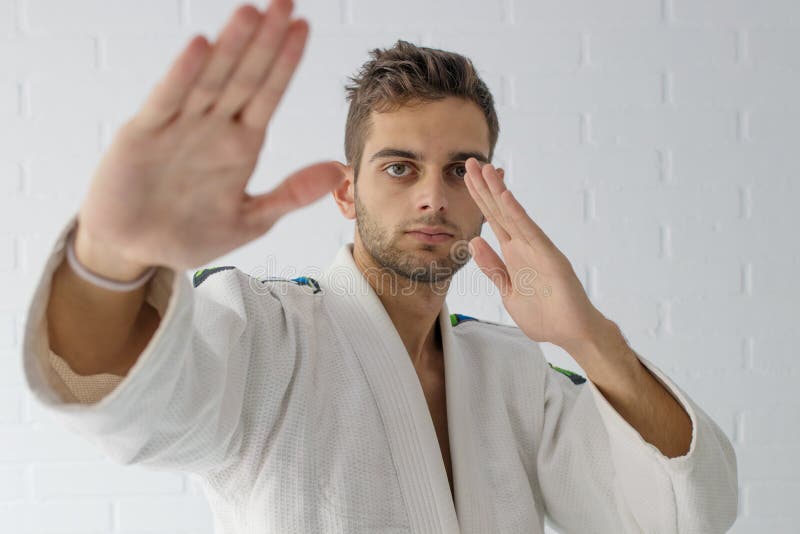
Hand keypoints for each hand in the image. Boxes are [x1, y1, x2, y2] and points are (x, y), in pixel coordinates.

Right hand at [75, 0, 343, 278]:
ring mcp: (179, 127)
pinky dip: (183, 75)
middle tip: (285, 3)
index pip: (269, 95)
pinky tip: (201, 47)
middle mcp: (213, 128)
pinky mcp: (143, 134)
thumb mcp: (250, 220)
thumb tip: (338, 171)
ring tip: (251, 12)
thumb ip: (290, 195)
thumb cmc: (190, 234)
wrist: (135, 250)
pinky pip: (167, 100)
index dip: (286, 63)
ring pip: (211, 79)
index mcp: (241, 145)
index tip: (304, 29)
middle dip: (265, 41)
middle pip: (245, 77)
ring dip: (231, 47)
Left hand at [463, 157, 609, 351]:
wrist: (572, 334)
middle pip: (500, 211)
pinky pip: (530, 232)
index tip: (466, 179)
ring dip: (498, 192)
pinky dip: (517, 213)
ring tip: (485, 169)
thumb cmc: (545, 315)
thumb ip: (493, 268)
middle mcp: (525, 247)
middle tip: (470, 162)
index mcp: (514, 255)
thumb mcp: (508, 292)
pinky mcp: (550, 257)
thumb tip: (474, 241)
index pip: (492, 221)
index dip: (480, 200)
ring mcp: (538, 249)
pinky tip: (506, 195)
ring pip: (513, 215)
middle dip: (484, 187)